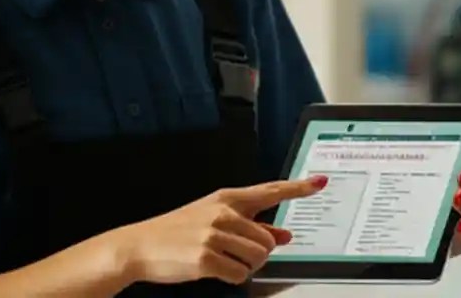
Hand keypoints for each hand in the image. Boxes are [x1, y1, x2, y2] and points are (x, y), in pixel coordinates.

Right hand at [115, 176, 327, 285]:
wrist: (140, 246)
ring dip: (245, 265)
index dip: (298, 188)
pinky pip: (240, 275)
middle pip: (268, 240)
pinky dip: (232, 277)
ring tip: (221, 259)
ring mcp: (214, 235)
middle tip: (233, 253)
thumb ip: (251, 226)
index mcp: (227, 198)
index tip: (320, 182)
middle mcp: (223, 213)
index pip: (270, 191)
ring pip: (258, 258)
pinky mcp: (206, 258)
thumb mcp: (214, 220)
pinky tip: (213, 269)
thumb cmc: (178, 232)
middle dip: (258, 252)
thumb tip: (284, 235)